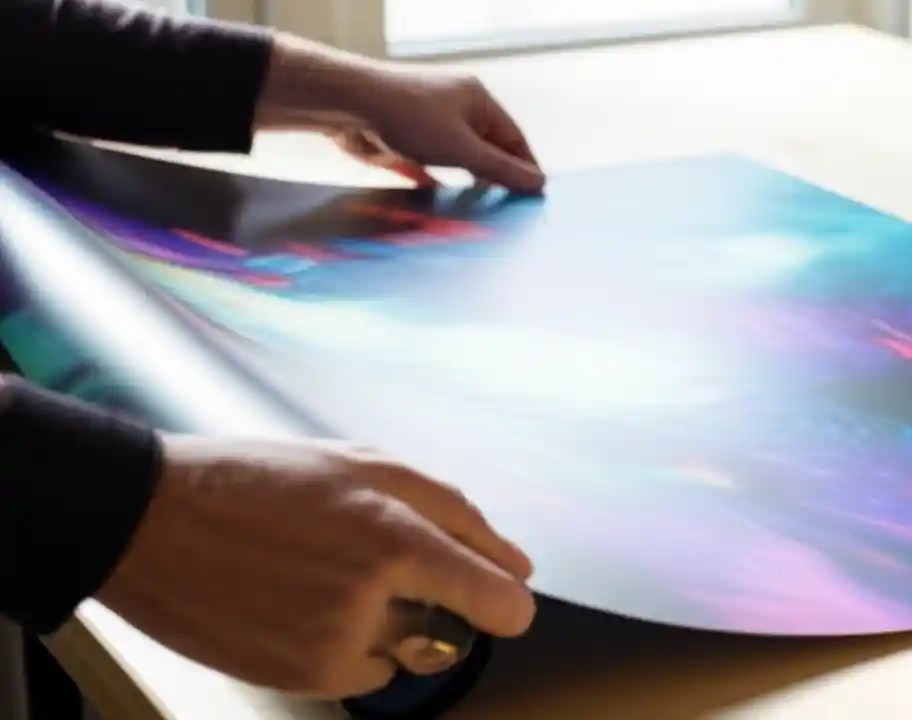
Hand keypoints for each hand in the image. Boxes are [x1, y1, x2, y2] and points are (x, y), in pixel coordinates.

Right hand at [95, 434, 534, 697]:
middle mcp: (368, 601)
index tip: (503, 596)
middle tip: (378, 562)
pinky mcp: (301, 679)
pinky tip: (303, 601)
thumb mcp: (365, 464)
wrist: (155, 523)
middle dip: (437, 600)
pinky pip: (364, 671)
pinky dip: (350, 643)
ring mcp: (332, 647)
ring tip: (327, 575)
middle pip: (453, 629)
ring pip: (407, 651)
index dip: (507, 599)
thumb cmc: (261, 481)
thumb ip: (455, 513)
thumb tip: (516, 567)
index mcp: (394, 537)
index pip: (497, 601)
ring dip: (389, 621)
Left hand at [255, 34, 544, 193]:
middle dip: (496, 175)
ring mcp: (427, 121)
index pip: (513, 136)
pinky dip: (436, 182)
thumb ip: (501, 168)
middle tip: (508, 207)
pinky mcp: (402, 137)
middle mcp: (454, 106)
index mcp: (476, 99)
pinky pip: (427, 164)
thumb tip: (539, 182)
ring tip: (478, 209)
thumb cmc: (409, 117)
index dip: (526, 166)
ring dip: (466, 180)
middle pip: (486, 146)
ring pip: (456, 156)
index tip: (535, 195)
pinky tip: (440, 202)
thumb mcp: (464, 148)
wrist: (348, 104)